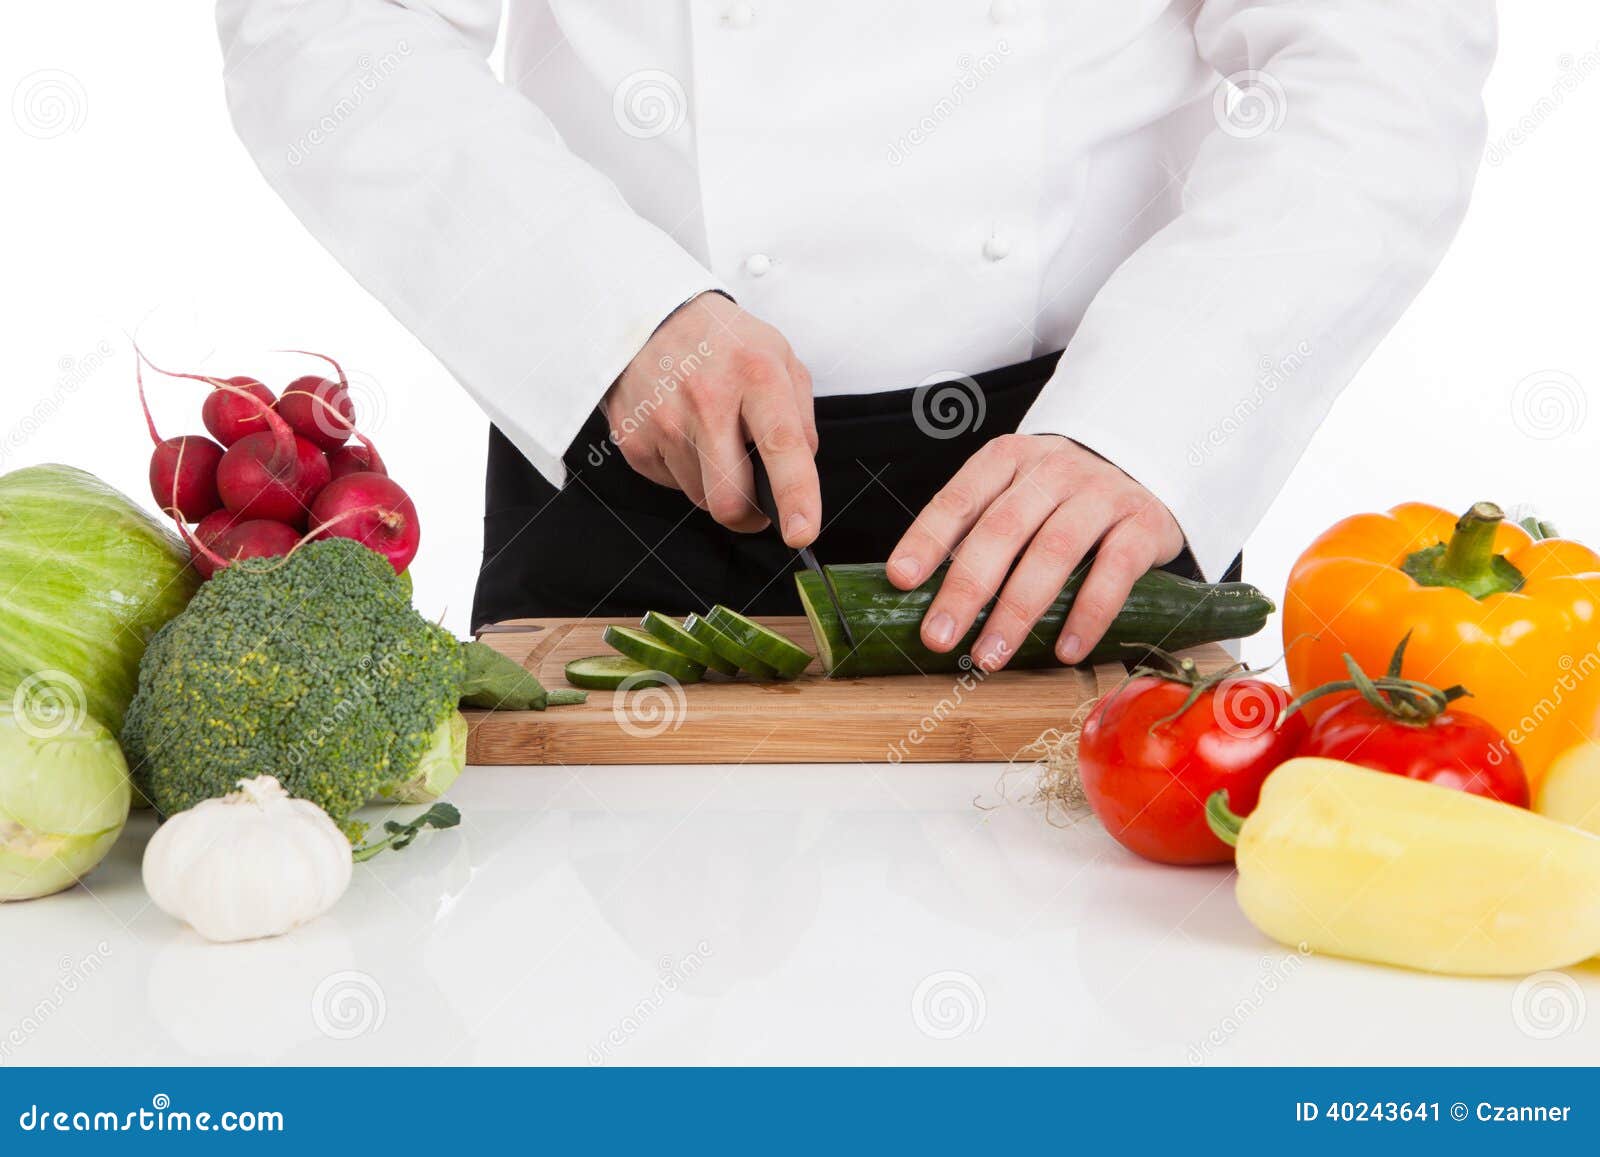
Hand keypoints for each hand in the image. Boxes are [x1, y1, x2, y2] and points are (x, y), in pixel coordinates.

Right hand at [603, 292, 819, 545]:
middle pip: (730, 500)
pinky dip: (687, 472)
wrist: (650, 318)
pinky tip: (685, 435)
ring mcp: (664, 422)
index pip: (781, 445)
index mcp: (756, 375)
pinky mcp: (634, 441)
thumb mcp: (779, 358)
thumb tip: (800, 472)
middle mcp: (706, 399)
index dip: (795, 495)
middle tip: (758, 500)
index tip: (801, 534)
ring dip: (716, 485)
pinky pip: (673, 486)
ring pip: (702, 500)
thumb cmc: (725, 343)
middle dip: (750, 516)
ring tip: (712, 439)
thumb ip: (800, 417)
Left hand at [887, 434, 1184, 669]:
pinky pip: (1114, 570)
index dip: (928, 538)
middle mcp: (1053, 470)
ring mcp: (1101, 494)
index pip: (960, 498)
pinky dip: (1088, 614)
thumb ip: (977, 529)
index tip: (901, 579)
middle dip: (965, 588)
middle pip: (1001, 530)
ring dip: (1017, 610)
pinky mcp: (1143, 523)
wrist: (1145, 469)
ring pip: (1053, 551)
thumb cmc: (1061, 496)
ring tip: (989, 656)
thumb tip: (919, 593)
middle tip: (938, 636)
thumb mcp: (1016, 493)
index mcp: (1009, 458)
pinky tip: (1065, 650)